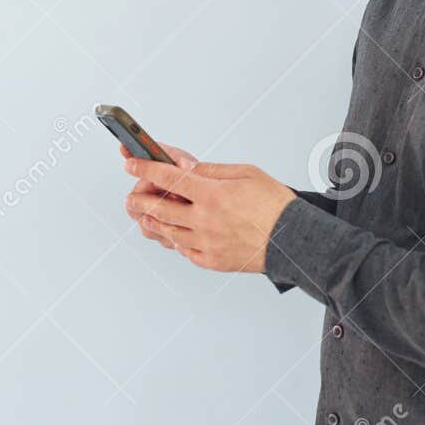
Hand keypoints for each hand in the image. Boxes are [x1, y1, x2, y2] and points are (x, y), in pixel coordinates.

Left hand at [122, 150, 294, 272]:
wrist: (293, 239)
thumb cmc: (275, 206)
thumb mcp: (246, 173)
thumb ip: (211, 171)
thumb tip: (186, 167)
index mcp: (212, 195)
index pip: (168, 178)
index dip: (145, 169)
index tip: (132, 164)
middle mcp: (204, 220)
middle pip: (158, 208)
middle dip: (139, 199)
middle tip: (131, 195)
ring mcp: (205, 243)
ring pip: (166, 232)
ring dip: (151, 221)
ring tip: (144, 215)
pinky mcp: (211, 260)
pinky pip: (183, 251)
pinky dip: (174, 241)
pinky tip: (172, 235)